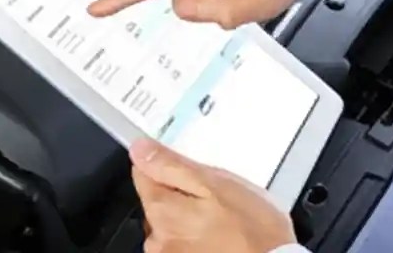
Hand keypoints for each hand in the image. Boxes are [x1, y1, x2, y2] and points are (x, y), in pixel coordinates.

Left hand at [130, 139, 296, 252]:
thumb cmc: (253, 232)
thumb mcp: (216, 184)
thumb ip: (172, 166)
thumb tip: (140, 149)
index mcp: (162, 210)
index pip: (142, 174)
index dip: (163, 165)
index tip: (184, 167)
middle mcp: (157, 239)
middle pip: (157, 203)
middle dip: (181, 196)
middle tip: (215, 199)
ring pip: (171, 226)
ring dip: (190, 220)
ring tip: (223, 224)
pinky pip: (183, 246)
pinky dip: (197, 241)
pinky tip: (221, 241)